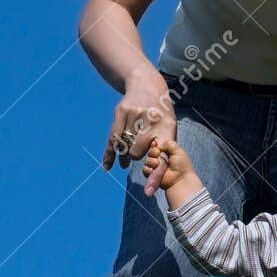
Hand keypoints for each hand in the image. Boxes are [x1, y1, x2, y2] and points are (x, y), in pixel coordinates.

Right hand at [102, 78, 175, 194]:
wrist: (147, 85)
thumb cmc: (160, 113)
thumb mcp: (168, 127)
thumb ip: (164, 149)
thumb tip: (156, 172)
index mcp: (167, 127)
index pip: (161, 156)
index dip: (155, 175)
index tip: (149, 192)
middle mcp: (151, 120)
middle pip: (138, 152)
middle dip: (137, 158)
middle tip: (137, 158)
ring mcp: (135, 114)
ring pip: (124, 145)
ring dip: (124, 156)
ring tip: (124, 164)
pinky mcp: (121, 111)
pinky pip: (113, 137)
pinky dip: (110, 152)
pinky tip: (108, 164)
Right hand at [144, 136, 195, 194]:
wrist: (180, 179)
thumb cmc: (182, 166)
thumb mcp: (178, 151)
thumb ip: (169, 143)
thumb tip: (158, 144)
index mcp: (167, 153)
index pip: (157, 146)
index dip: (155, 145)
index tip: (155, 144)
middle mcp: (160, 160)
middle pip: (151, 152)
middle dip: (153, 152)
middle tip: (158, 154)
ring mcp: (156, 168)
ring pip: (147, 161)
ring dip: (152, 161)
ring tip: (158, 164)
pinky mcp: (152, 175)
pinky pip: (145, 170)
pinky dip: (149, 169)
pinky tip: (155, 169)